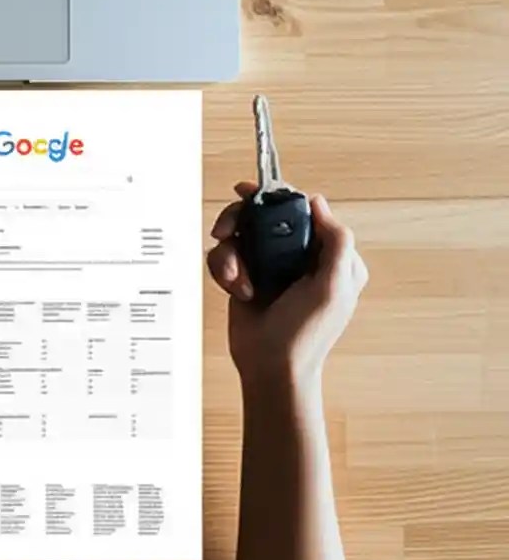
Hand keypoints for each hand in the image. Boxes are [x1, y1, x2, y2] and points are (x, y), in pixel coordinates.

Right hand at [206, 184, 368, 390]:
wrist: (271, 367)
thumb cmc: (306, 335)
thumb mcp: (333, 287)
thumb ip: (335, 241)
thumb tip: (318, 203)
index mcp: (326, 254)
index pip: (300, 210)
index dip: (275, 197)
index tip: (251, 192)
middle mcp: (297, 255)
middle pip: (263, 216)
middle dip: (241, 222)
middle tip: (225, 230)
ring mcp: (269, 265)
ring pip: (240, 235)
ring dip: (231, 255)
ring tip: (237, 278)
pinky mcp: (246, 276)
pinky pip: (226, 256)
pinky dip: (225, 271)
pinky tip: (237, 289)